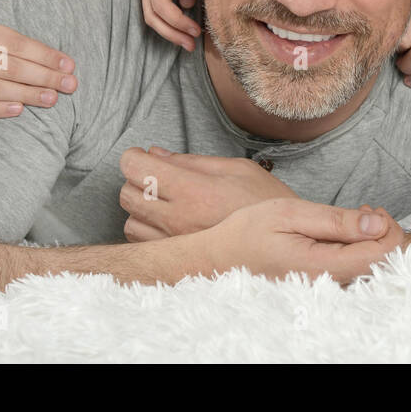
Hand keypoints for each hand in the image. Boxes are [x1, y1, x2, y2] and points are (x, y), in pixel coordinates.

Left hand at [119, 146, 297, 239]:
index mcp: (194, 190)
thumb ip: (191, 161)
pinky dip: (148, 228)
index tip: (142, 156)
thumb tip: (155, 152)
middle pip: (127, 194)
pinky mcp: (178, 259)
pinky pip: (143, 242)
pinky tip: (168, 220)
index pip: (137, 169)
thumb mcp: (236, 168)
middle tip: (156, 175)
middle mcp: (179, 219)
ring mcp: (176, 242)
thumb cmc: (264, 200)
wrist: (283, 243)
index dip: (133, 157)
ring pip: (130, 221)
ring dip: (141, 207)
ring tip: (164, 200)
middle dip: (136, 179)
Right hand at [137, 0, 202, 50]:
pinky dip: (168, 22)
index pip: (161, 7)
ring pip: (151, 16)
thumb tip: (186, 6)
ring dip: (169, 32)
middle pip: (152, 16)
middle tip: (191, 45)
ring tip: (188, 43)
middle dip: (172, 34)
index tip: (196, 31)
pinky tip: (183, 29)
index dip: (178, 23)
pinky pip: (156, 9)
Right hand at [195, 198, 403, 283]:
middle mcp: (326, 283)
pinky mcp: (318, 284)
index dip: (388, 229)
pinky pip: (349, 270)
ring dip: (367, 240)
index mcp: (321, 266)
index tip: (372, 209)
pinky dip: (354, 249)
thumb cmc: (248, 232)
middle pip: (379, 263)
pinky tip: (338, 234)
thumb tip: (376, 224)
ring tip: (349, 220)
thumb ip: (335, 221)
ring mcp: (322, 287)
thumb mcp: (291, 214)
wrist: (218, 257)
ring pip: (366, 268)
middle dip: (381, 233)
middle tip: (363, 211)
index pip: (380, 255)